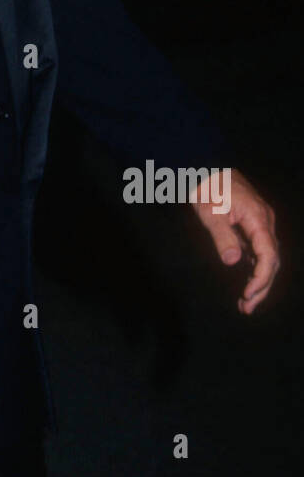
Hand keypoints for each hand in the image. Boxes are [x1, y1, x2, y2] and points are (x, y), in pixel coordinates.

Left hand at [190, 169, 279, 313]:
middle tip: (246, 308)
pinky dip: (255, 267)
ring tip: (246, 302)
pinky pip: (260, 249)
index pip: (269, 256)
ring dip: (259, 280)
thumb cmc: (206, 188)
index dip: (261, 278)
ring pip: (267, 256)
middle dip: (261, 286)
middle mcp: (265, 221)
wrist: (206, 168)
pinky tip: (246, 282)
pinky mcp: (254, 223)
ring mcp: (261, 222)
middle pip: (272, 260)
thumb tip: (234, 261)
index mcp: (258, 219)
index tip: (248, 294)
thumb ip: (222, 236)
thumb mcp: (209, 212)